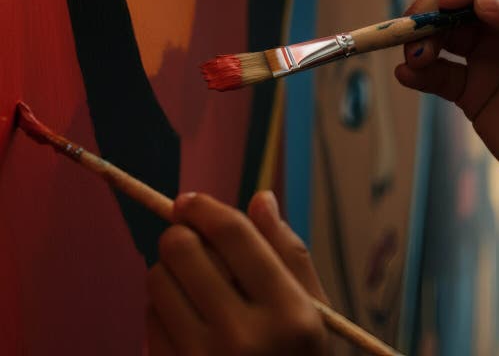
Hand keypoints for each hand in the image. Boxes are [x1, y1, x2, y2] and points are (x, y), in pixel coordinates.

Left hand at [146, 192, 327, 355]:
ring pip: (157, 281)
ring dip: (167, 271)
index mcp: (288, 312)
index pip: (234, 236)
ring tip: (191, 284)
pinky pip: (147, 320)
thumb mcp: (313, 312)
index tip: (188, 199)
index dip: (205, 208)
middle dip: (182, 236)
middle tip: (190, 241)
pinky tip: (185, 318)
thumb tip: (259, 199)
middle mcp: (243, 338)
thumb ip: (289, 253)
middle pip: (184, 251)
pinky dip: (160, 308)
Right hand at [395, 0, 498, 207]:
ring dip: (421, 37)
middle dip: (434, 6)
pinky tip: (408, 75)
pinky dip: (418, 70)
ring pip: (442, 30)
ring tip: (414, 57)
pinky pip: (437, 71)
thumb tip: (482, 0)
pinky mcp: (471, 89)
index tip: (454, 3)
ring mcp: (488, 55)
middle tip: (417, 28)